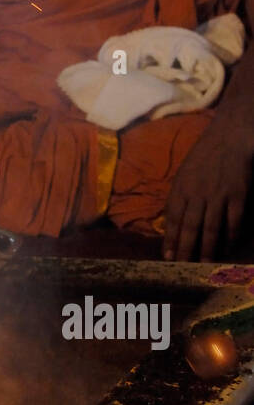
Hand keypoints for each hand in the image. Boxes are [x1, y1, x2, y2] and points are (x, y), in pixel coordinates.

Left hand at [163, 123, 253, 259]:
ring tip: (204, 264)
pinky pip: (233, 222)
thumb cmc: (204, 156)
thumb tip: (170, 222)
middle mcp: (197, 193)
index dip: (170, 239)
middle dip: (185, 250)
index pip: (172, 219)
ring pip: (211, 228)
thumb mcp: (184, 174)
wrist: (230, 137)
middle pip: (190, 227)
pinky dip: (230, 237)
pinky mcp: (237, 196)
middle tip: (183, 267)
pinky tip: (228, 248)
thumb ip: (179, 197)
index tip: (167, 257)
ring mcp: (218, 195)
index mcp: (181, 188)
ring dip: (207, 249)